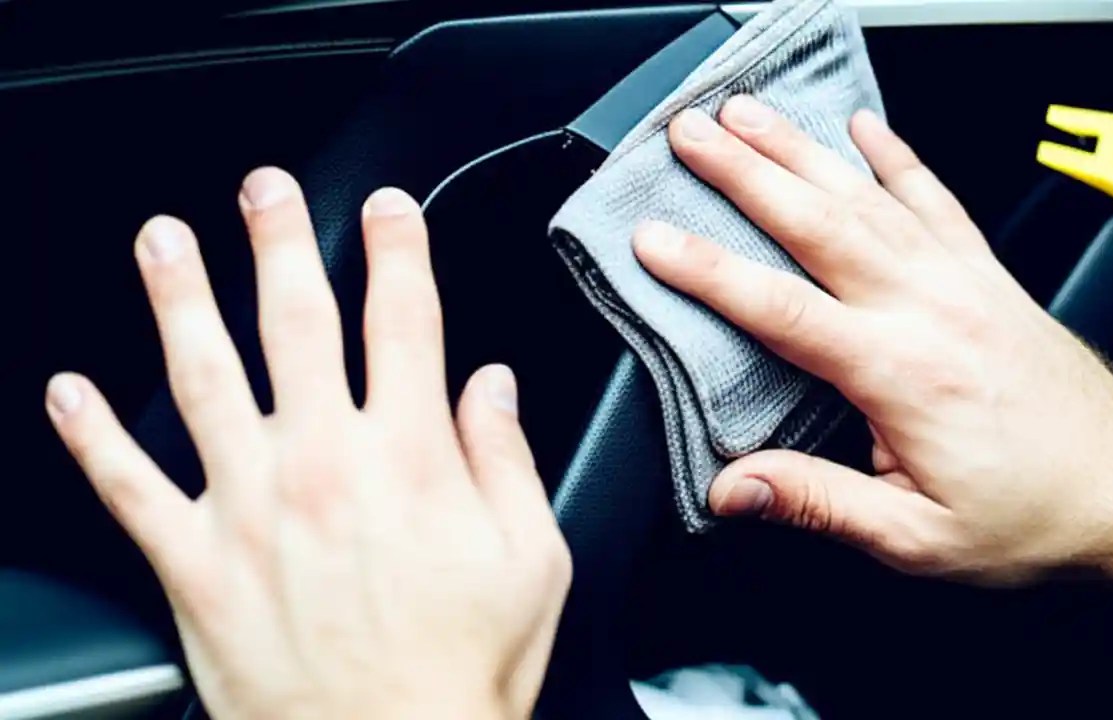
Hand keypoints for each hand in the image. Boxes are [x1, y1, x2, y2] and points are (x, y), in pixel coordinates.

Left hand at [45, 168, 570, 718]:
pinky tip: (68, 392)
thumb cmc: (461, 671)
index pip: (403, 322)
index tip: (386, 210)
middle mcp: (323, 464)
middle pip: (296, 324)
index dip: (396, 251)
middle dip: (281, 244)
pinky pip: (128, 486)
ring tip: (163, 244)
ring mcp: (250, 508)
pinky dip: (91, 436)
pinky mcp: (195, 562)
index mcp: (410, 459)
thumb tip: (491, 387)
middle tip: (263, 191)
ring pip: (204, 378)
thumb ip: (507, 460)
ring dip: (180, 301)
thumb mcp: (531, 560)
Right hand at [633, 97, 1112, 585]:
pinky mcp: (987, 276)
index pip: (780, 307)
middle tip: (689, 136)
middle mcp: (929, 309)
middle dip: (745, 172)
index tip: (652, 239)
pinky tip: (864, 128)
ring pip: (868, 196)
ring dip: (801, 149)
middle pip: (819, 222)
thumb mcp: (914, 538)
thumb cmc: (1028, 515)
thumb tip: (733, 487)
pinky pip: (935, 198)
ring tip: (748, 115)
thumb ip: (817, 503)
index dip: (707, 270)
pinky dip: (896, 158)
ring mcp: (961, 282)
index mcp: (900, 373)